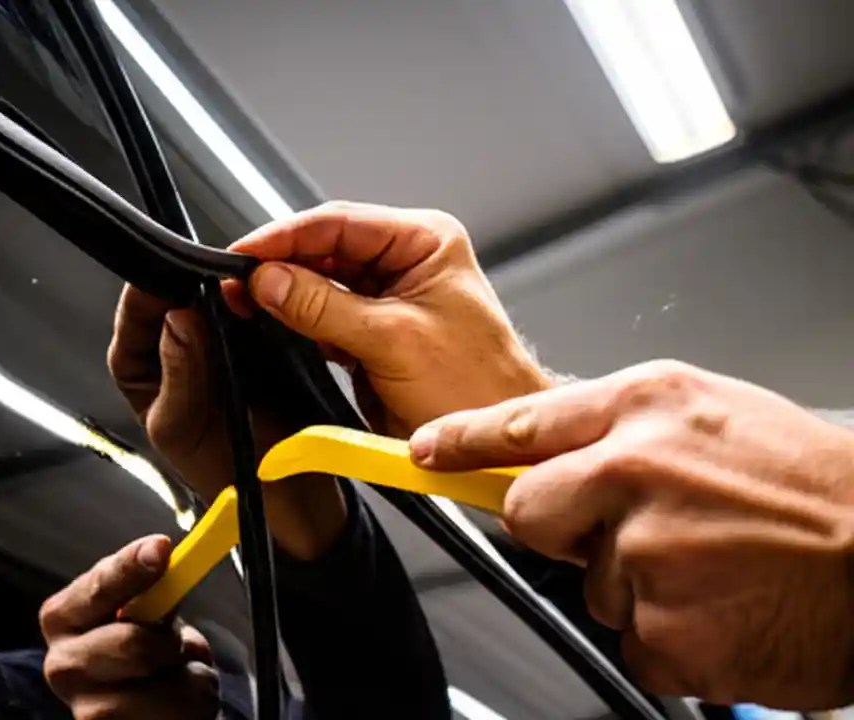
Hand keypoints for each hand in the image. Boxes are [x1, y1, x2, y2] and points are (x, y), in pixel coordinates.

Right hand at [41, 536, 219, 718]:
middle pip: (134, 645)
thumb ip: (150, 588)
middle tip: (173, 645)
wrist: (147, 706)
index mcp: (62, 617)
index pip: (99, 586)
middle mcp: (62, 666)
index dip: (131, 568)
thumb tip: (160, 551)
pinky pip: (175, 717)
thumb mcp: (146, 611)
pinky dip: (192, 706)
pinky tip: (176, 706)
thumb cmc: (145, 647)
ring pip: (164, 690)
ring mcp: (86, 711)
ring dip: (189, 679)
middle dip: (169, 643)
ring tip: (177, 677)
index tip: (161, 548)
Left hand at [108, 286, 345, 559]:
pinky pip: (254, 310)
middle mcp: (175, 346)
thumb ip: (177, 378)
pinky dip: (261, 304)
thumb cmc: (223, 471)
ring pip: (217, 299)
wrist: (288, 496)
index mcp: (140, 365)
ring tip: (246, 289)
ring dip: (231, 291)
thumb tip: (177, 321)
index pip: (135, 314)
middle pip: (177, 296)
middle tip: (218, 279)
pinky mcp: (259, 337)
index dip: (150, 292)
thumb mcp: (182, 430)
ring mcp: (218, 338)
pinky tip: (270, 301)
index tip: (172, 278)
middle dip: (195, 284)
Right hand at [223, 201, 549, 437]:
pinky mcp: (372, 334)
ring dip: (283, 296)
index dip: (284, 237)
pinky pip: (322, 318)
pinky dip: (296, 324)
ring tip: (243, 303)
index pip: (339, 224)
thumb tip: (268, 280)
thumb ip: (324, 307)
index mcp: (424, 242)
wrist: (492, 447)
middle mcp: (405, 263)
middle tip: (235, 283)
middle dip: (279, 266)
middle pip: (324, 250)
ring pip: (318, 284)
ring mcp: (387, 299)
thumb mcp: (391, 341)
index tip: (242, 253)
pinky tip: (269, 326)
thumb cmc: (475, 388)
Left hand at [409, 360, 853, 708]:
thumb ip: (623, 428)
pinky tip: (724, 607)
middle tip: (635, 529)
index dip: (463, 440)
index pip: (524, 422)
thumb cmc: (815, 488)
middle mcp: (635, 472)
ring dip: (638, 584)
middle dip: (563, 528)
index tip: (424, 451)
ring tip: (715, 565)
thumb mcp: (714, 416)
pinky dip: (671, 635)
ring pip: (590, 582)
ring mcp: (646, 554)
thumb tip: (550, 454)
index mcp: (648, 408)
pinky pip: (632, 639)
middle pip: (529, 512)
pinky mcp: (664, 630)